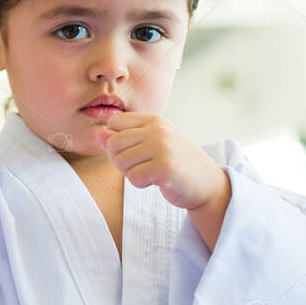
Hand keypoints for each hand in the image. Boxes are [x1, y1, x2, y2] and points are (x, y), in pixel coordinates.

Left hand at [100, 113, 228, 210]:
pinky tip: (157, 181)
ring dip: (132, 173)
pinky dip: (141, 183)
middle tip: (142, 165)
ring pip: (121, 162)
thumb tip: (98, 133)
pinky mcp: (165, 168)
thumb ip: (123, 139)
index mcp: (154, 120)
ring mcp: (163, 148)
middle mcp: (159, 130)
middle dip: (121, 160)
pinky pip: (133, 177)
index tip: (134, 151)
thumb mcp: (151, 145)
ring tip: (152, 172)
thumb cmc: (175, 163)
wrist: (207, 183)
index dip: (116, 141)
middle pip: (113, 144)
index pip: (114, 122)